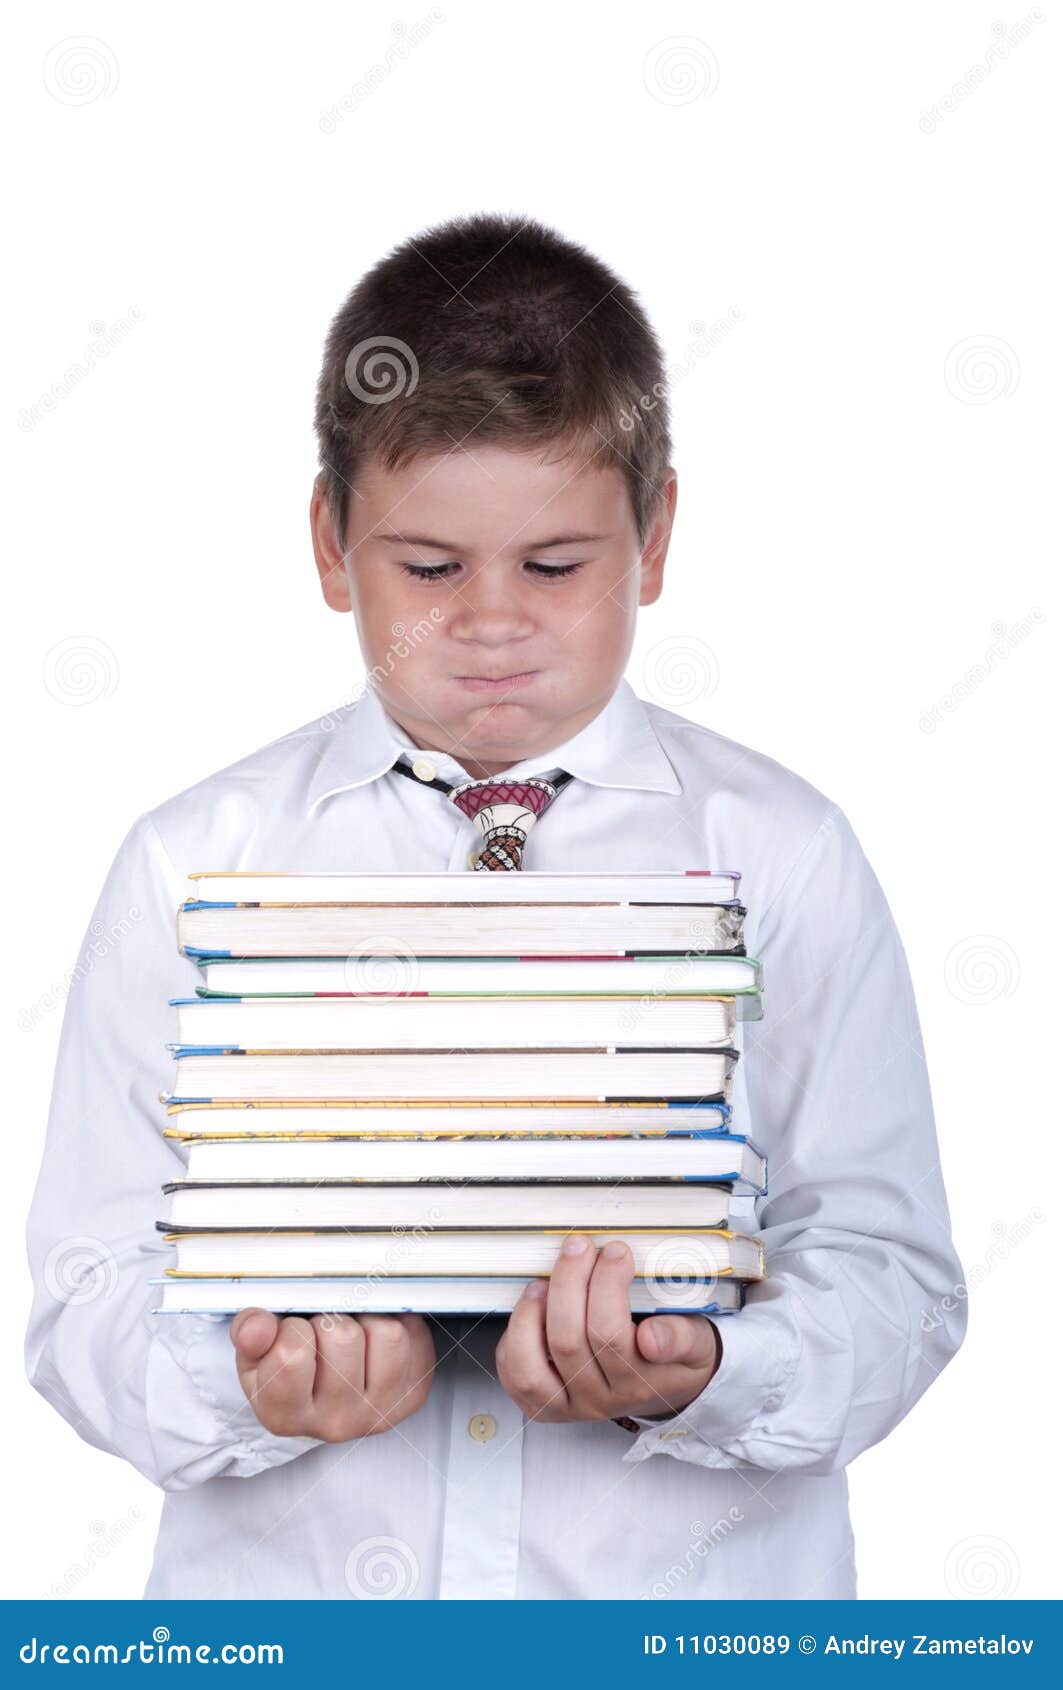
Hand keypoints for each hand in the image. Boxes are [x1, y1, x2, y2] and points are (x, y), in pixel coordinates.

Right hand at [230, 1309, 434, 1441]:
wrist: (324, 1395)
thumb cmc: (289, 1369)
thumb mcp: (256, 1356)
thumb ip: (249, 1335)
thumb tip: (258, 1324)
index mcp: (285, 1416)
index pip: (292, 1356)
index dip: (291, 1329)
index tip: (291, 1332)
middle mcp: (335, 1423)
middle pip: (343, 1338)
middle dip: (331, 1319)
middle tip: (322, 1329)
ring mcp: (379, 1412)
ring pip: (387, 1334)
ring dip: (368, 1319)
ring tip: (352, 1330)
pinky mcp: (412, 1395)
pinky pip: (414, 1336)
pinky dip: (398, 1322)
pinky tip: (376, 1337)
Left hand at [495, 1234, 720, 1424]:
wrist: (664, 1387)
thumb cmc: (675, 1357)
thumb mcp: (696, 1344)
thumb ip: (681, 1338)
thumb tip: (653, 1339)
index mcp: (639, 1383)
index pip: (611, 1337)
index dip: (608, 1287)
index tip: (618, 1251)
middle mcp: (600, 1400)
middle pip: (569, 1341)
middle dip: (569, 1282)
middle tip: (581, 1246)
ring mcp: (569, 1405)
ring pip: (531, 1366)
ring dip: (532, 1315)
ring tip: (545, 1281)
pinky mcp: (543, 1405)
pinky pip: (515, 1376)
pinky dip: (515, 1339)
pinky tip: (533, 1307)